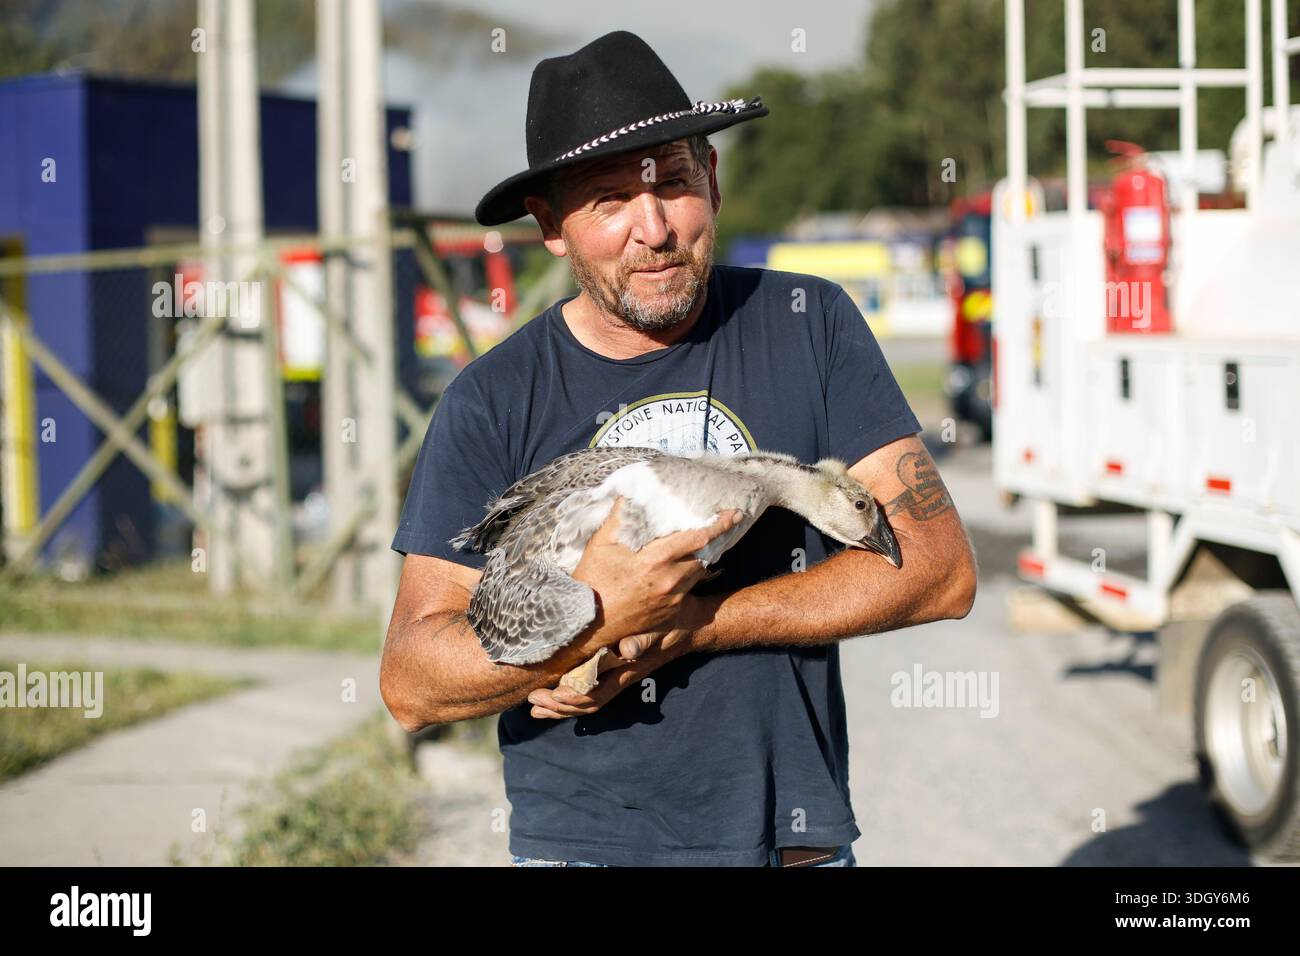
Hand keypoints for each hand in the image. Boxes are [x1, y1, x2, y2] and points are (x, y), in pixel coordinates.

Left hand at [529, 627, 693, 718]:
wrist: (694, 624)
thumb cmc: (677, 623)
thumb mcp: (664, 627)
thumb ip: (645, 639)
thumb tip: (627, 649)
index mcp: (627, 670)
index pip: (595, 694)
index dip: (570, 698)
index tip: (548, 695)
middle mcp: (621, 677)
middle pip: (586, 703)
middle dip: (558, 707)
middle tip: (532, 702)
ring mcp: (620, 675)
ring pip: (588, 701)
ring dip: (562, 707)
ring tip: (537, 707)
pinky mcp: (618, 669)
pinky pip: (592, 691)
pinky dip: (571, 695)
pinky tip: (555, 693)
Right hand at [570, 498, 739, 654]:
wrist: (588, 621)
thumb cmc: (593, 579)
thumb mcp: (602, 542)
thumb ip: (620, 515)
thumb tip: (631, 491)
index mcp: (657, 559)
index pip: (698, 537)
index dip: (719, 524)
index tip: (735, 513)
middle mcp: (671, 579)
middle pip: (704, 555)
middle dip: (714, 540)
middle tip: (723, 525)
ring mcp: (672, 599)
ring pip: (698, 573)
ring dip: (700, 558)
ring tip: (699, 546)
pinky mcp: (670, 612)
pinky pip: (688, 590)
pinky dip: (689, 577)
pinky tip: (681, 570)